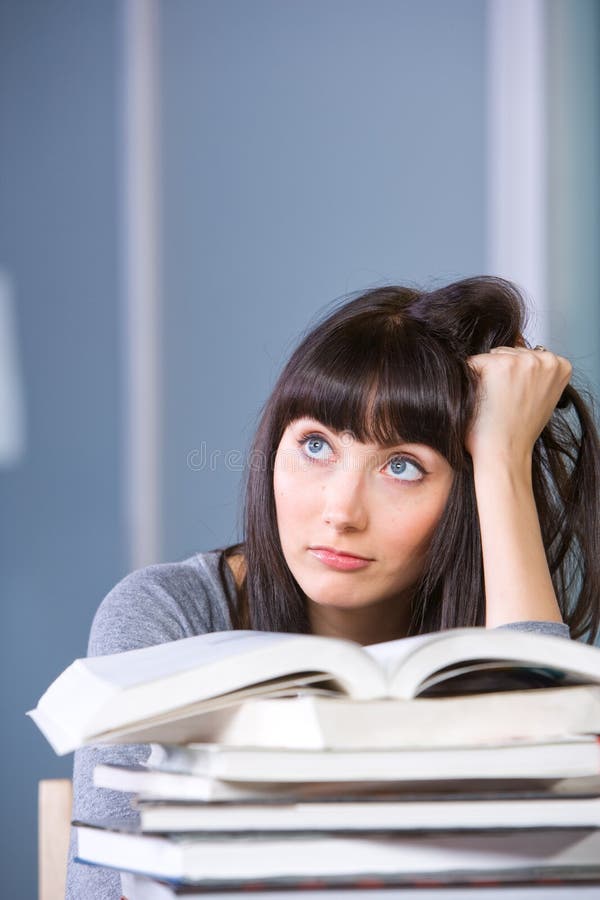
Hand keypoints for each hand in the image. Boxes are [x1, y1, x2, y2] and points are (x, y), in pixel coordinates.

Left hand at [466, 346, 571, 464]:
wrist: (505, 452)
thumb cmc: (518, 430)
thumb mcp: (540, 397)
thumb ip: (536, 374)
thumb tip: (518, 351)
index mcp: (559, 365)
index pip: (525, 356)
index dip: (515, 379)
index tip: (517, 399)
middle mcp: (543, 358)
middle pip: (508, 352)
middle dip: (502, 373)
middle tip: (505, 403)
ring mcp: (520, 360)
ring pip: (491, 356)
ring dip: (488, 375)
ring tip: (496, 402)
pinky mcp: (496, 364)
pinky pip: (474, 362)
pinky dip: (472, 379)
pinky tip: (484, 399)